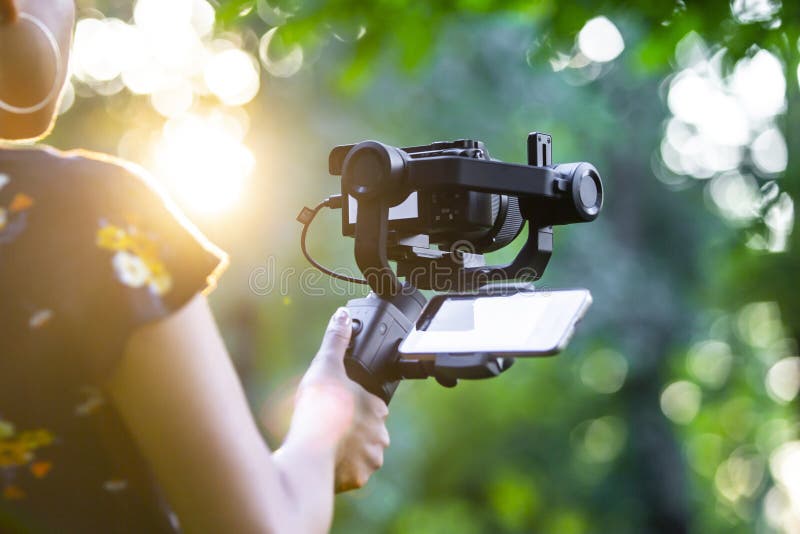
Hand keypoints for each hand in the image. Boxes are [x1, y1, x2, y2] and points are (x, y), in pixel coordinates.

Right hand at [295, 307, 390, 491]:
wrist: (308, 451)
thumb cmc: (319, 408)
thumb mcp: (326, 365)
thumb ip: (336, 340)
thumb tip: (343, 315)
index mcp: (378, 408)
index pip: (371, 405)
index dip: (351, 405)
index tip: (335, 407)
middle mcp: (381, 435)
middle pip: (367, 430)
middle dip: (351, 429)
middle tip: (328, 425)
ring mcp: (371, 459)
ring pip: (360, 453)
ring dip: (346, 450)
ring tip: (323, 443)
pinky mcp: (359, 479)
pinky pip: (350, 473)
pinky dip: (339, 469)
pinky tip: (323, 459)